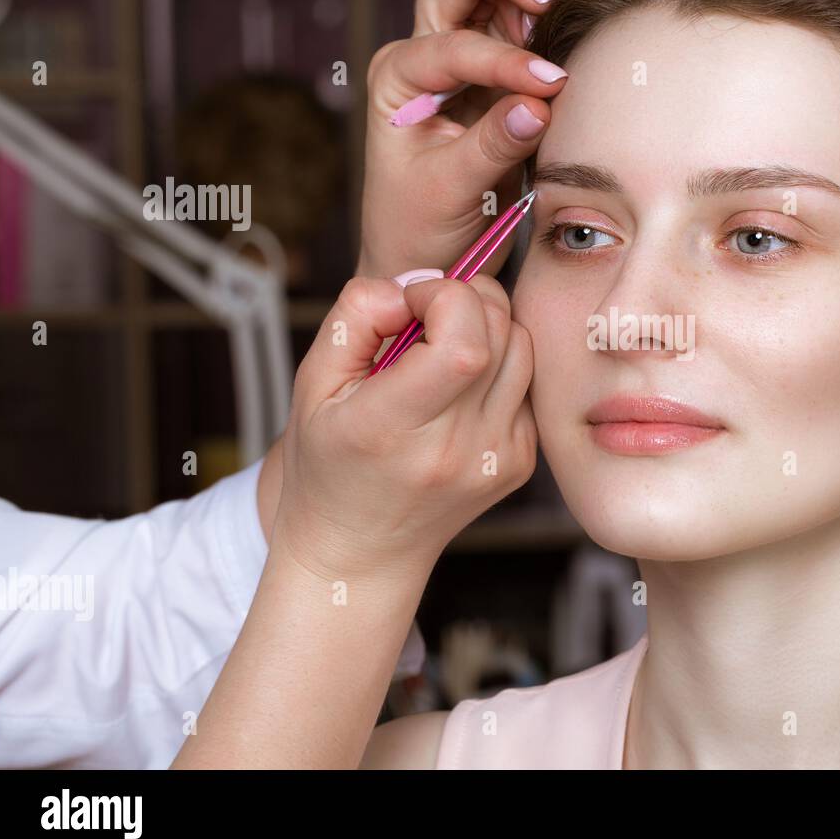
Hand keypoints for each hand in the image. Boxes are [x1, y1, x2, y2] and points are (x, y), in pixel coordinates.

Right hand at [272, 270, 536, 584]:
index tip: (411, 305)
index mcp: (394, 428)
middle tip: (424, 322)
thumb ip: (356, 317)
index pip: (463, 344)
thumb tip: (413, 287)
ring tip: (440, 350)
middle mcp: (457, 448)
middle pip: (502, 331)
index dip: (444, 297)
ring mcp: (496, 458)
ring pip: (524, 348)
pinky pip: (526, 382)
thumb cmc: (330, 462)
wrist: (361, 551)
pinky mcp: (519, 461)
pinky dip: (498, 367)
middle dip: (466, 299)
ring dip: (488, 328)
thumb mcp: (313, 384)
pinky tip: (458, 390)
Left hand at [359, 0, 566, 278]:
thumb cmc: (418, 230)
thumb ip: (493, 145)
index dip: (503, 61)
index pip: (453, 47)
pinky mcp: (500, 86)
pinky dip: (548, 37)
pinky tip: (571, 55)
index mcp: (398, 78)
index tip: (550, 85)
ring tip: (561, 22)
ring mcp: (464, 67)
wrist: (425, 264)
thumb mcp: (450, 192)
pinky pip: (526, 40)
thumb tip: (540, 106)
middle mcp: (425, 59)